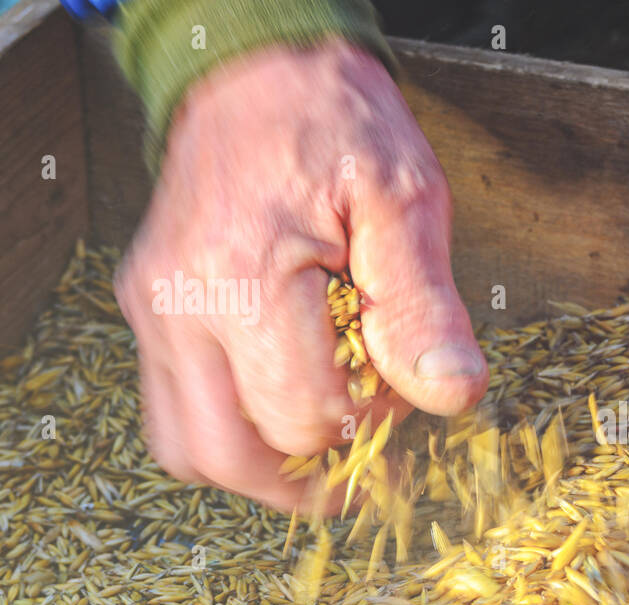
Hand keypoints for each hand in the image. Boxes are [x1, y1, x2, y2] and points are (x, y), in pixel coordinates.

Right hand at [115, 40, 487, 510]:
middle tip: (367, 472)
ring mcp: (155, 311)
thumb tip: (451, 395)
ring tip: (325, 446)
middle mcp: (181, 306)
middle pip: (228, 455)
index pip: (304, 415)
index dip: (367, 426)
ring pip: (188, 447)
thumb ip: (424, 307)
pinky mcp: (151, 309)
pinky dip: (229, 428)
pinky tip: (282, 404)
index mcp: (244, 280)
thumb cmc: (338, 126)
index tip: (402, 392)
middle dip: (306, 480)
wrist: (260, 73)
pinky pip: (174, 407)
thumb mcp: (405, 202)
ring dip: (260, 467)